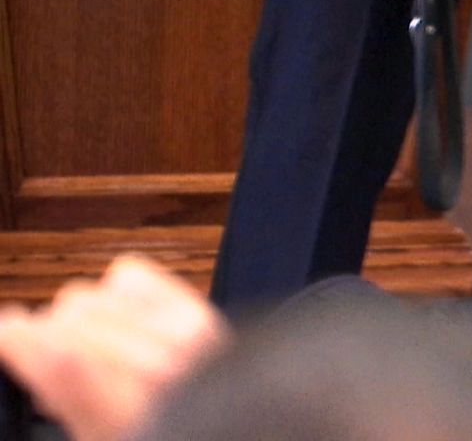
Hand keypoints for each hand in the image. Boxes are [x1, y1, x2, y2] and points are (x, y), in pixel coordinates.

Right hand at [0, 255, 229, 440]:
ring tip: (101, 346)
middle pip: (66, 316)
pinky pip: (126, 273)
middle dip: (53, 336)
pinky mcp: (195, 309)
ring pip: (88, 293)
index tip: (9, 334)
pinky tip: (126, 320)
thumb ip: (57, 390)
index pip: (60, 356)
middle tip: (69, 363)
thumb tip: (17, 340)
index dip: (20, 338)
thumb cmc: (154, 427)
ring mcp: (182, 335)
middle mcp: (157, 371)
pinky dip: (117, 291)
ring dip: (83, 316)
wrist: (222, 423)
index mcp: (121, 417)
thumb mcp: (94, 432)